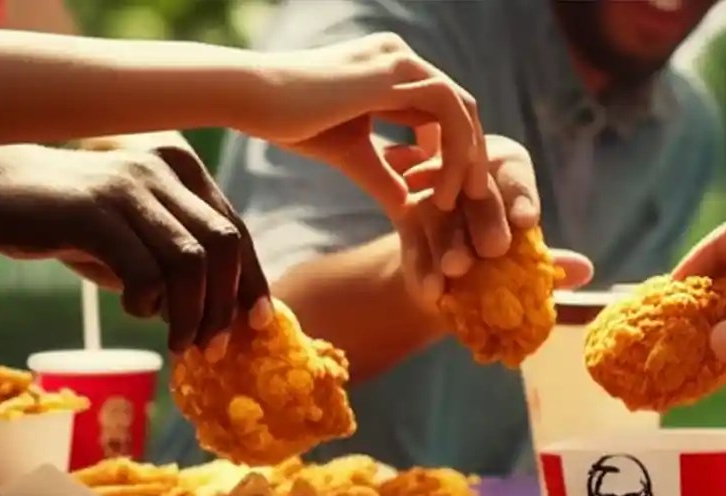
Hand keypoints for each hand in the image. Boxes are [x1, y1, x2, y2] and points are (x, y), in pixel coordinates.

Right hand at [0, 143, 269, 355]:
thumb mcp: (141, 240)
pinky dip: (147, 301)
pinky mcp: (94, 210)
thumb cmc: (81, 226)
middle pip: (223, 245)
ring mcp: (129, 186)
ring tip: (180, 343)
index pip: (235, 230)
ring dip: (191, 312)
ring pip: (189, 261)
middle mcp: (164, 170)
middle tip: (216, 346)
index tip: (259, 322)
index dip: (253, 280)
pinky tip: (135, 309)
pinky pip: (143, 269)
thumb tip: (231, 317)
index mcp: (184, 171)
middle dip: (225, 303)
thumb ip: (182, 264)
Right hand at [243, 33, 488, 215]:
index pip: (443, 109)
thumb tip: (407, 207)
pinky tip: (440, 190)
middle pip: (461, 106)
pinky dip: (456, 151)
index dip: (452, 152)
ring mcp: (399, 59)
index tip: (446, 195)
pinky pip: (449, 110)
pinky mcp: (394, 70)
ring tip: (458, 201)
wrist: (252, 98)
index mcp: (390, 69)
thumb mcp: (349, 153)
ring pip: (462, 107)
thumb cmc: (288, 122)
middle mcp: (400, 57)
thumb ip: (383, 174)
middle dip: (472, 156)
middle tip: (473, 201)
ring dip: (468, 158)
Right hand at [387, 135, 593, 308]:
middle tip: (494, 249)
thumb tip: (584, 269)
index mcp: (502, 167)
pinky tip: (432, 291)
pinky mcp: (403, 217)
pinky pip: (413, 241)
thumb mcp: (524, 260)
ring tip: (457, 270)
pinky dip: (422, 267)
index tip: (527, 222)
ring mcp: (429, 191)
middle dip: (485, 218)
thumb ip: (550, 264)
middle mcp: (464, 170)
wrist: (451, 279)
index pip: (513, 170)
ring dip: (448, 243)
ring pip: (439, 213)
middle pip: (475, 189)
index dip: (520, 194)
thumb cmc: (499, 257)